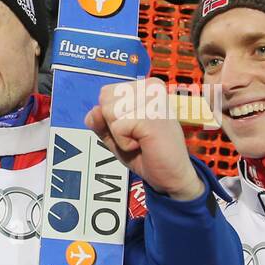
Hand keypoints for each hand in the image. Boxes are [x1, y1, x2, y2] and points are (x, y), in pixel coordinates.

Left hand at [85, 78, 203, 201]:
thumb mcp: (116, 136)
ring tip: (140, 140)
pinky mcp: (150, 117)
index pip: (106, 93)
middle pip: (105, 99)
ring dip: (119, 135)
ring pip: (108, 112)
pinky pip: (116, 127)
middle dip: (113, 125)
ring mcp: (152, 100)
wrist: (170, 177)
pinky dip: (124, 143)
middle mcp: (151, 88)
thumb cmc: (147, 154)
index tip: (133, 128)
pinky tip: (143, 144)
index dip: (110, 117)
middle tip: (137, 135)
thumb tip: (94, 110)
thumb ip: (100, 122)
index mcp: (146, 87)